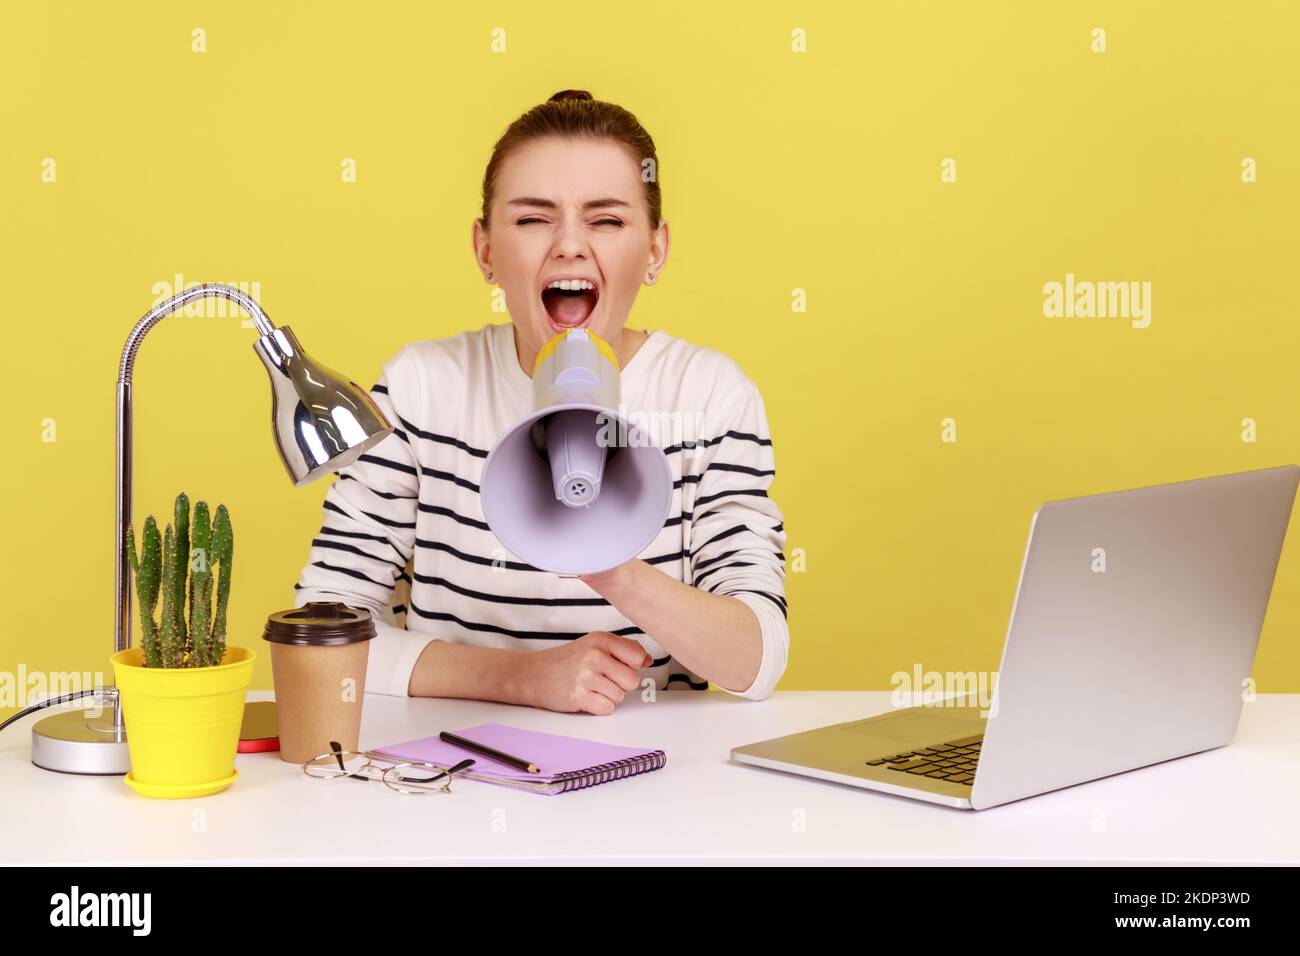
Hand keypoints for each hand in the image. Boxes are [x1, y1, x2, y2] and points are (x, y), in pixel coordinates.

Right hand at [515, 631, 651, 714]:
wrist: (532, 674)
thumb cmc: (566, 661)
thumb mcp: (594, 646)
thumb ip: (622, 650)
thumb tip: (648, 660)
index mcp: (601, 639)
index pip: (637, 656)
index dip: (632, 666)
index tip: (620, 667)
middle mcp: (594, 655)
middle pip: (632, 680)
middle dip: (620, 684)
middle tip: (602, 680)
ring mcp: (586, 676)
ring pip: (620, 696)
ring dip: (608, 696)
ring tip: (590, 687)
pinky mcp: (578, 696)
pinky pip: (607, 708)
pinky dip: (599, 707)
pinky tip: (586, 697)